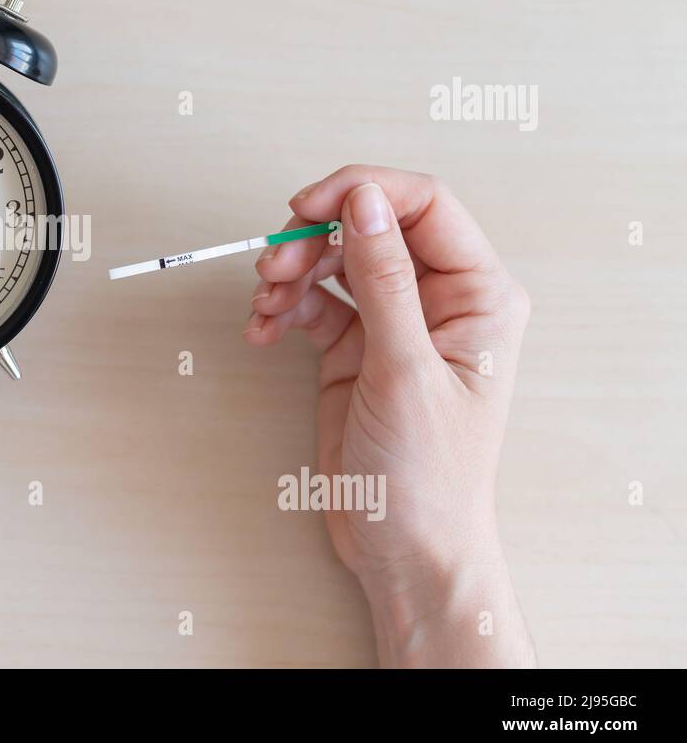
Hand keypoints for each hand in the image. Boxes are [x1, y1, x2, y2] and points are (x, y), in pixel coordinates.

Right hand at [245, 165, 533, 666]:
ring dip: (292, 272)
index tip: (307, 208)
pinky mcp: (356, 348)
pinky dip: (283, 308)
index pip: (424, 204)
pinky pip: (314, 302)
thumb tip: (364, 201)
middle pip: (371, 226)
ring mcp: (395, 323)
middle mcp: (440, 300)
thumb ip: (383, 278)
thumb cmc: (428, 476)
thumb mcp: (403, 369)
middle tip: (273, 263)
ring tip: (265, 302)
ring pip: (335, 260)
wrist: (405, 550)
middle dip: (314, 237)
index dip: (363, 192)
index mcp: (479, 295)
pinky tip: (264, 330)